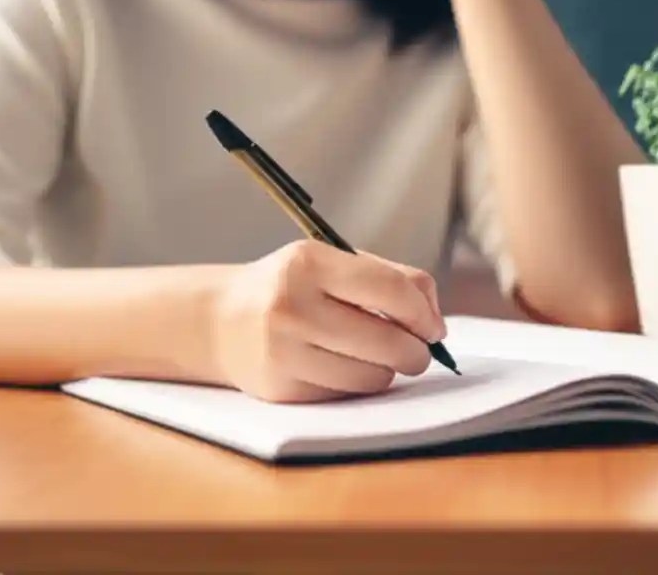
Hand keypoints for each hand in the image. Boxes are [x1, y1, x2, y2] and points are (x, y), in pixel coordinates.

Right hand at [211, 240, 446, 402]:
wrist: (220, 321)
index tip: (434, 328)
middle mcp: (292, 306)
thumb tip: (436, 323)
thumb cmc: (292, 287)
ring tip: (372, 355)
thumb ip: (390, 278)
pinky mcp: (282, 390)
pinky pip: (348, 395)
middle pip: (389, 341)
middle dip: (416, 352)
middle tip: (417, 351)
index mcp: (308, 263)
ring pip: (373, 376)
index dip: (424, 313)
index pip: (390, 289)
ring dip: (386, 370)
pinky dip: (356, 384)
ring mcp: (284, 352)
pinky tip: (340, 367)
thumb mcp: (330, 263)